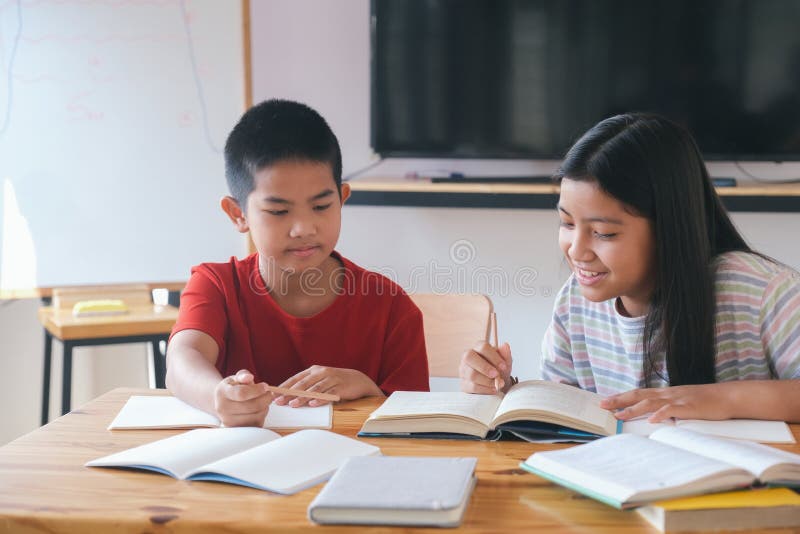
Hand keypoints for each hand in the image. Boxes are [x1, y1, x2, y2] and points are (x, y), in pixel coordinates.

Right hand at [213, 369, 272, 426]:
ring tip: (263, 400)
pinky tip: (259, 409)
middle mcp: (222, 409)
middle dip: (265, 398)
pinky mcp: (238, 430)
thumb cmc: (233, 388)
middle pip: (251, 406)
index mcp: (222, 393)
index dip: (257, 390)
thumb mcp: (236, 378)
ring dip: (265, 407)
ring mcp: (229, 421)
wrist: (223, 403)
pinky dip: (262, 416)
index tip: (266, 386)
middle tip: (269, 393)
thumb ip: (243, 375)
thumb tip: (248, 377)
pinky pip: (257, 424)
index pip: (241, 393)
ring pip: (256, 416)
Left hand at [274, 365, 382, 406]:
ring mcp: (331, 378)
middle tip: (280, 401)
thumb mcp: (320, 380)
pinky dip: (320, 399)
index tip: (274, 394)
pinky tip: (313, 404)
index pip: (296, 378)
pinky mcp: (341, 386)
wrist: (358, 380)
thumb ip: (307, 386)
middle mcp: (321, 372)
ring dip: (303, 397)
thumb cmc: (335, 382)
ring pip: (314, 389)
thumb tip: (288, 397)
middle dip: (290, 393)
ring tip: (293, 404)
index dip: (284, 386)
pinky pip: (329, 393)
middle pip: (303, 383)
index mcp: (314, 370)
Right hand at [459, 341, 512, 394]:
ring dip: (487, 381)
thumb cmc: (499, 370)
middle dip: (484, 367)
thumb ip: (505, 355)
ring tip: (498, 384)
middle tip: (496, 375)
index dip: (493, 357)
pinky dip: (485, 389)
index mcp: (478, 348)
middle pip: (469, 357)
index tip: (504, 366)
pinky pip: (472, 387)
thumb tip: (505, 346)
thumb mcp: (505, 363)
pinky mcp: (464, 384)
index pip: (482, 347)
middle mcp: (468, 357)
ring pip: (471, 374)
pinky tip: (493, 389)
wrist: (496, 385)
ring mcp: (464, 371)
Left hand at [600, 384, 735, 422]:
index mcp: (665, 393)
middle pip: (638, 395)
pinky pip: (672, 410)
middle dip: (619, 400)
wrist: (728, 397)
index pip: (638, 393)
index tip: (605, 401)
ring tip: (619, 415)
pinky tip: (652, 420)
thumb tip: (652, 416)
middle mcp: (667, 394)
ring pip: (651, 402)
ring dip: (634, 409)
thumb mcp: (682, 402)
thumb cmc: (705, 402)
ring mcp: (677, 399)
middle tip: (602, 405)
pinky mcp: (689, 407)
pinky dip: (661, 414)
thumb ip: (667, 407)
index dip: (621, 397)